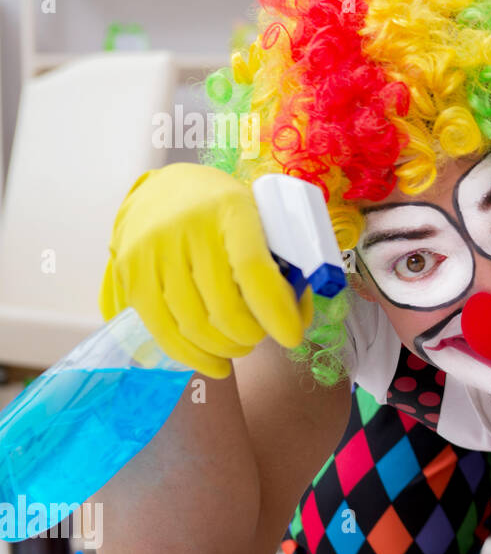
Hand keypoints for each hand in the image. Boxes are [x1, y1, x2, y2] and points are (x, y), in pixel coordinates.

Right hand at [99, 163, 312, 378]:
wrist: (165, 190)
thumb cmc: (225, 212)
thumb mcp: (262, 221)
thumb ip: (285, 266)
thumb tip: (298, 319)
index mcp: (230, 210)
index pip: (252, 268)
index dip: (274, 310)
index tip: (291, 337)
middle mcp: (186, 229)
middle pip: (222, 306)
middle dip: (250, 335)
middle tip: (260, 337)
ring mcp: (152, 251)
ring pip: (192, 325)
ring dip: (224, 348)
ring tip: (240, 346)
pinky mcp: (129, 274)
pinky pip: (161, 330)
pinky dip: (192, 356)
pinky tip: (214, 363)